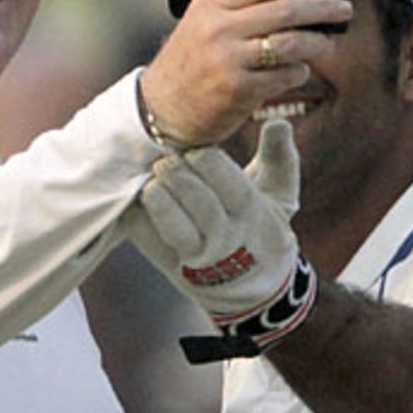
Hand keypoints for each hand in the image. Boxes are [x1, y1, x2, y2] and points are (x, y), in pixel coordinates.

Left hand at [123, 119, 315, 357]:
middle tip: (166, 161)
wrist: (257, 289)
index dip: (207, 162)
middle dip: (178, 175)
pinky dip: (138, 219)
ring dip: (160, 202)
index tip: (196, 150)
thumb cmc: (263, 226)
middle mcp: (227, 236)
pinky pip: (150, 242)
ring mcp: (200, 256)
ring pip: (176, 228)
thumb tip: (278, 122)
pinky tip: (132, 200)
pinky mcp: (174, 267)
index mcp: (253, 212)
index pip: (230, 184)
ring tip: (152, 183)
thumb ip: (279, 156)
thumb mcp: (280, 193)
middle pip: (200, 202)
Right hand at [141, 0, 349, 145]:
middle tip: (343, 10)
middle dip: (323, 8)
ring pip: (291, 43)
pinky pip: (284, 76)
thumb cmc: (191, 64)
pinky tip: (298, 71)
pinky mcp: (238, 91)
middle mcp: (218, 29)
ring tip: (327, 43)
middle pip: (286, 9)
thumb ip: (239, 7)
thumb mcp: (204, 23)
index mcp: (210, 4)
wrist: (161, 109)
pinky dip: (298, 72)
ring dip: (318, 42)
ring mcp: (227, 61)